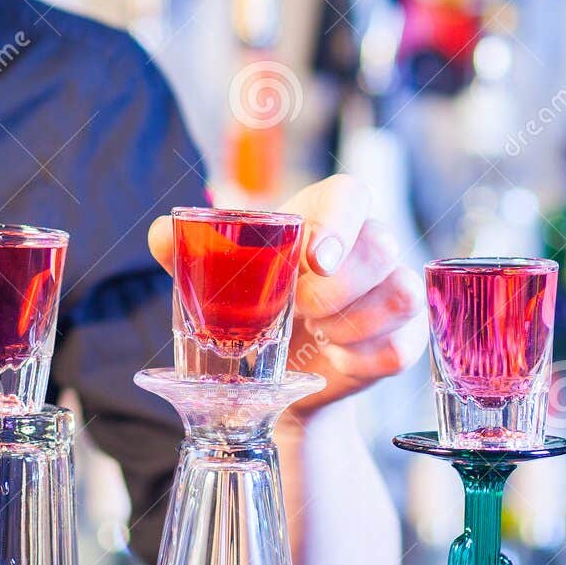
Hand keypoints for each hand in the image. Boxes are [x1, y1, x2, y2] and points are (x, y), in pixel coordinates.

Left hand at [147, 174, 426, 416]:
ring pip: (401, 295)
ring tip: (316, 334)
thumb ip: (192, 255)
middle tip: (298, 309)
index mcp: (325, 216)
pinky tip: (335, 359)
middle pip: (383, 244)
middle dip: (336, 287)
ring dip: (350, 323)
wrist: (276, 370)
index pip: (350, 194)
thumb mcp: (223, 279)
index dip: (340, 222)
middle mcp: (369, 245)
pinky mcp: (403, 337)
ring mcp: (392, 290)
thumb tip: (162, 233)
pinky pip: (401, 347)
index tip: (315, 258)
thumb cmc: (255, 304)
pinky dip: (362, 358)